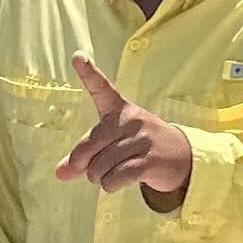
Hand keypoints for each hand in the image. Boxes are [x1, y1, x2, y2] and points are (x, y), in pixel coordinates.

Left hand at [55, 54, 192, 198]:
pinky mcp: (149, 160)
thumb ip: (83, 157)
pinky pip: (114, 179)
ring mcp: (141, 139)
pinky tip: (120, 181)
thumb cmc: (138, 148)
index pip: (101, 89)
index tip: (77, 56)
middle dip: (84, 167)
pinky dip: (110, 186)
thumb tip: (60, 173)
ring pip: (99, 168)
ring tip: (114, 173)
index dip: (88, 73)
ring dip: (100, 179)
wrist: (182, 157)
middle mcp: (130, 120)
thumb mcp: (111, 145)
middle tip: (95, 169)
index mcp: (119, 110)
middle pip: (87, 149)